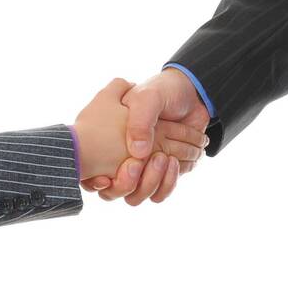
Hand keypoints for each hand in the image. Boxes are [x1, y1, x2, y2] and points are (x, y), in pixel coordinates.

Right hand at [73, 77, 206, 187]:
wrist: (192, 94)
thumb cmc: (163, 92)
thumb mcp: (146, 98)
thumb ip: (139, 121)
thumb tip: (138, 154)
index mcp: (114, 142)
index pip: (95, 172)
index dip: (96, 181)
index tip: (107, 176)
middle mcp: (126, 158)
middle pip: (116, 190)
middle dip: (127, 183)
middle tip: (140, 162)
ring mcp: (146, 168)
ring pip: (138, 195)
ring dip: (150, 182)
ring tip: (163, 158)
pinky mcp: (164, 174)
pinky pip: (160, 193)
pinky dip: (168, 183)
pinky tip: (174, 162)